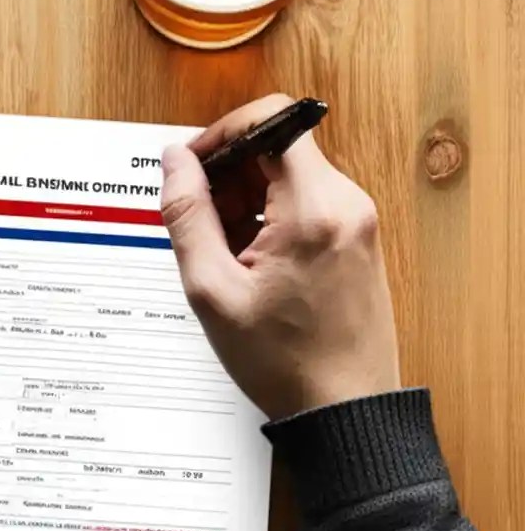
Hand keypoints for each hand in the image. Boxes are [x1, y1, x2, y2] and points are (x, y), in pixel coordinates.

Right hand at [159, 94, 401, 419]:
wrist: (344, 410)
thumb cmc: (284, 362)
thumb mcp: (212, 289)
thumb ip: (186, 215)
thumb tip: (173, 162)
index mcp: (314, 209)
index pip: (271, 120)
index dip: (221, 133)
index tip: (191, 163)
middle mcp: (346, 204)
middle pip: (276, 147)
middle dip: (227, 174)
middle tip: (196, 219)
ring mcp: (356, 220)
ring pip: (287, 176)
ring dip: (244, 199)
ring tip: (221, 253)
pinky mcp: (356, 237)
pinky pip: (303, 202)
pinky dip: (267, 218)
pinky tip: (246, 262)